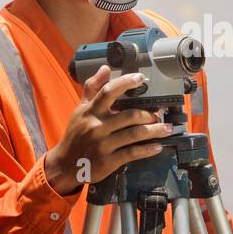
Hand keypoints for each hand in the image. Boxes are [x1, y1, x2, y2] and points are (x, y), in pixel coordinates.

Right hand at [45, 65, 170, 195]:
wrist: (65, 165)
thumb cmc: (76, 135)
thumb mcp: (80, 110)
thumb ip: (92, 88)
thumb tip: (105, 68)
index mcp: (90, 112)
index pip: (108, 92)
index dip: (125, 83)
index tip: (140, 78)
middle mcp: (97, 126)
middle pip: (129, 115)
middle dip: (148, 114)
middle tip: (160, 113)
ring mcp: (103, 145)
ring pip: (135, 134)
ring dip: (155, 131)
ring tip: (166, 128)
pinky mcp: (108, 161)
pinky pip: (132, 153)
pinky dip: (148, 150)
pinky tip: (158, 146)